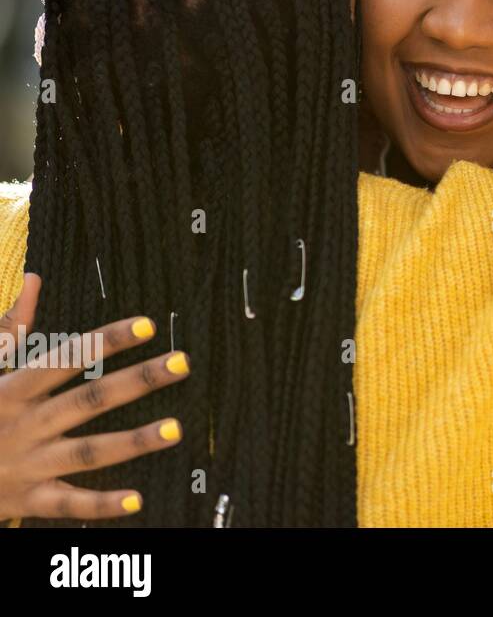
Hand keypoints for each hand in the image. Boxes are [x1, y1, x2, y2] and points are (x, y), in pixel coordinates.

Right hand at [0, 275, 189, 520]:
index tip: (148, 325)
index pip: (65, 359)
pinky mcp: (27, 500)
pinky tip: (138, 499)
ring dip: (134, 442)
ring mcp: (28, 465)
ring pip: (88, 453)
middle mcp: (25, 426)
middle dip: (137, 381)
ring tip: (177, 428)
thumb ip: (9, 327)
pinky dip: (101, 505)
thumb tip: (33, 280)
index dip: (105, 341)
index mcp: (12, 391)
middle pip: (89, 400)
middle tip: (182, 362)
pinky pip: (69, 504)